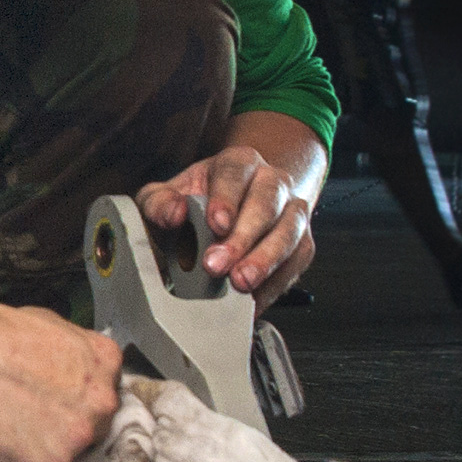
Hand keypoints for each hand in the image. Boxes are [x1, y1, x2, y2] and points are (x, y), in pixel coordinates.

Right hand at [0, 297, 122, 461]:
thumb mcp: (49, 325)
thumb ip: (72, 355)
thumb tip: (67, 369)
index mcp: (105, 362)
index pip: (104, 390)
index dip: (78, 397)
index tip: (61, 400)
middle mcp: (101, 401)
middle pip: (95, 423)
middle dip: (68, 421)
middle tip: (34, 413)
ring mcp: (79, 435)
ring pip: (71, 450)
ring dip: (48, 443)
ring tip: (14, 423)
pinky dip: (23, 460)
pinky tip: (4, 436)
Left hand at [139, 144, 316, 303]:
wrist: (229, 213)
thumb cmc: (196, 205)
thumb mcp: (167, 197)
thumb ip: (159, 203)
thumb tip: (174, 213)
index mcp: (238, 163)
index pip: (236, 174)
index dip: (226, 199)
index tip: (215, 224)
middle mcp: (272, 181)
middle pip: (266, 204)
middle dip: (242, 237)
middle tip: (216, 265)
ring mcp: (292, 211)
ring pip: (290, 232)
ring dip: (265, 260)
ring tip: (240, 283)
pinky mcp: (301, 243)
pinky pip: (296, 262)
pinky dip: (275, 283)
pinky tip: (253, 298)